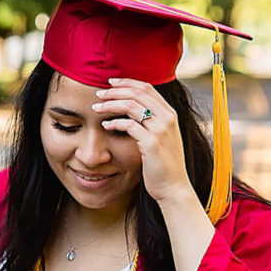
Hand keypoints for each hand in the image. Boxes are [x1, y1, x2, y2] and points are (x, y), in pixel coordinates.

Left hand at [90, 77, 194, 205]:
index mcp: (170, 114)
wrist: (173, 188)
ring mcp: (160, 130)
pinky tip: (105, 126)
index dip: (127, 82)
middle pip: (137, 93)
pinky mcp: (151, 143)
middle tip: (98, 93)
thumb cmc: (164, 166)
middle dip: (115, 91)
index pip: (147, 88)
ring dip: (110, 104)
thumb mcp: (162, 139)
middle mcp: (167, 118)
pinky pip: (128, 125)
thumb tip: (133, 111)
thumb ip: (152, 123)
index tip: (111, 83)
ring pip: (131, 106)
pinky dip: (114, 122)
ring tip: (96, 108)